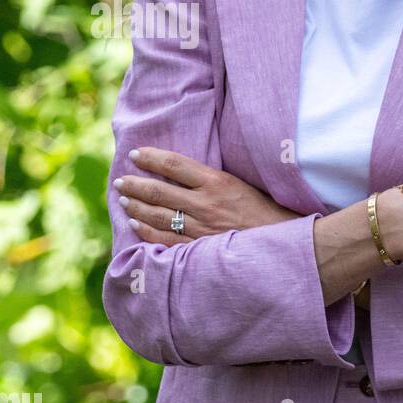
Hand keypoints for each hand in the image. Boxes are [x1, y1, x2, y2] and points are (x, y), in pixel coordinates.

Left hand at [114, 147, 301, 245]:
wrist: (282, 244)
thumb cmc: (266, 212)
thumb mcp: (242, 185)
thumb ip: (213, 180)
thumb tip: (183, 173)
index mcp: (218, 182)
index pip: (174, 164)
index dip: (150, 157)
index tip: (135, 154)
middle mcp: (205, 203)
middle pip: (158, 190)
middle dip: (134, 184)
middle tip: (120, 180)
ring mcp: (201, 227)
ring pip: (156, 214)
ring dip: (135, 205)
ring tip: (123, 199)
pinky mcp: (199, 248)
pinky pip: (164, 238)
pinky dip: (146, 230)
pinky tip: (135, 223)